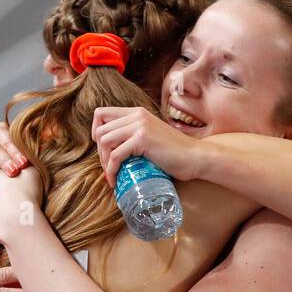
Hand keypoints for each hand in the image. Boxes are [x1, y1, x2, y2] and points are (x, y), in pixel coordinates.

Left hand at [91, 107, 207, 185]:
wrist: (195, 157)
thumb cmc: (175, 153)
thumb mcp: (151, 136)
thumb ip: (136, 135)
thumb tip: (115, 148)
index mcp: (137, 112)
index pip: (102, 114)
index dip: (96, 131)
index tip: (103, 150)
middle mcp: (136, 115)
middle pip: (100, 128)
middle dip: (100, 152)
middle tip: (109, 167)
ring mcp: (139, 126)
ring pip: (105, 140)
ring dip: (104, 161)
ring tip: (112, 174)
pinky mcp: (142, 140)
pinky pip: (115, 154)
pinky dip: (111, 169)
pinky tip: (115, 179)